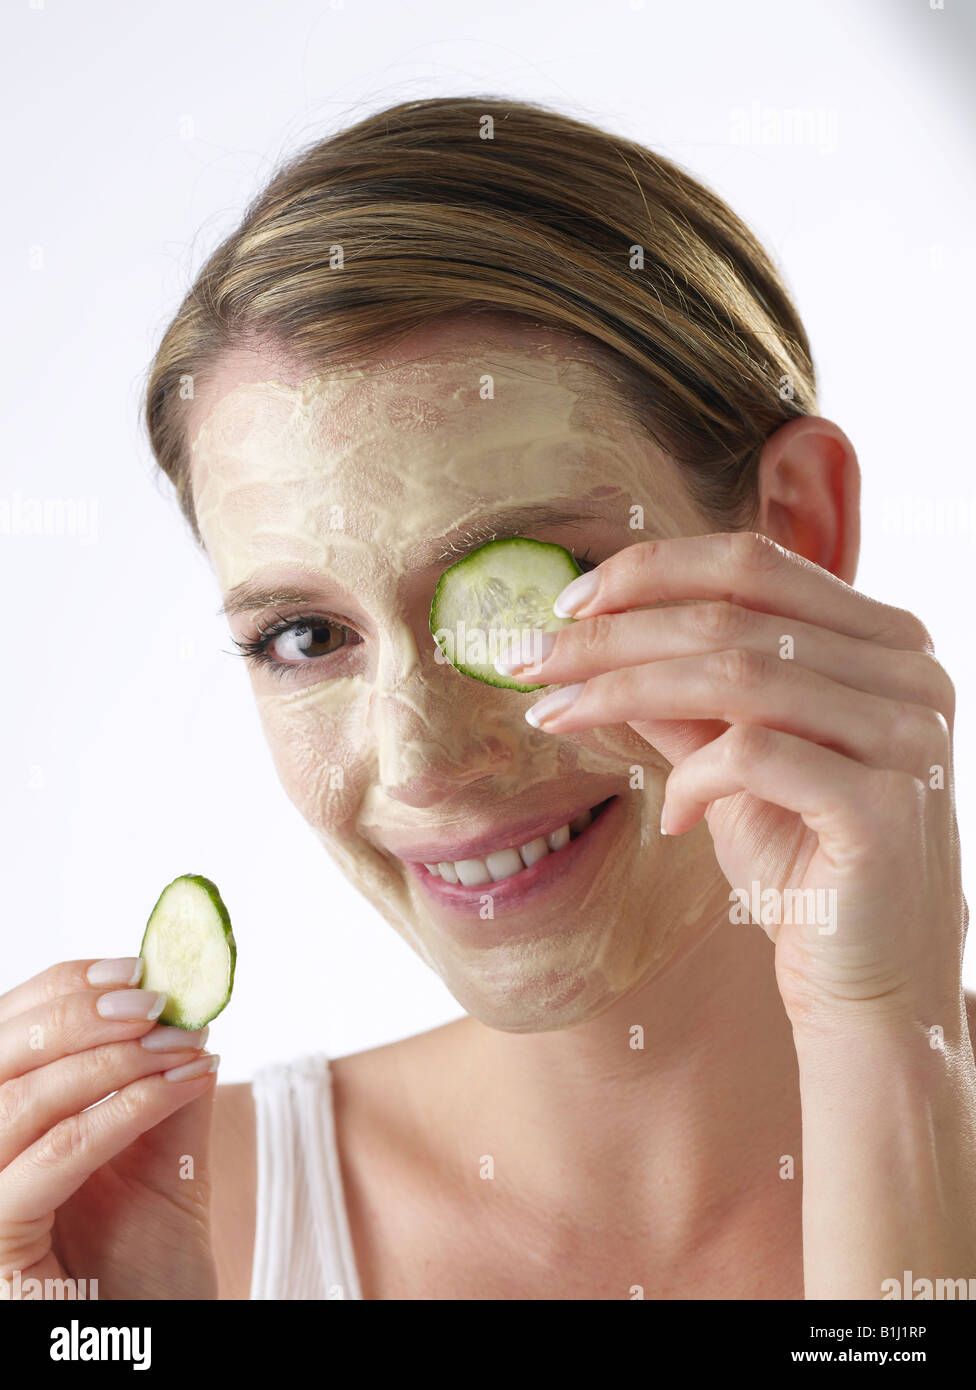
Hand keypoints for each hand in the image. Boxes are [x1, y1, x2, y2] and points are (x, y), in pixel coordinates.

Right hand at [0, 957, 219, 1299]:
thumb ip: (162, 1082)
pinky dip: (117, 1113)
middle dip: (79, 1014)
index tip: (133, 966)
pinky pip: (48, 1162)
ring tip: (177, 1044)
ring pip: (16, 1104)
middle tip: (154, 1001)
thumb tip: (189, 1003)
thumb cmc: (150, 1267)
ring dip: (106, 1060)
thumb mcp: (162, 1156)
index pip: (4, 1037)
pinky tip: (176, 1087)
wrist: (160, 1341)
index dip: (60, 991)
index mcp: (4, 1130)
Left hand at [501, 531, 965, 1029]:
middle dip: (611, 635)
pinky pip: (756, 756)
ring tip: (554, 717)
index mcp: (880, 638)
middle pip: (731, 615)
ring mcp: (908, 734)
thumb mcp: (733, 762)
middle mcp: (909, 671)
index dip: (649, 571)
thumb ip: (682, 696)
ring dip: (623, 691)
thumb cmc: (804, 864)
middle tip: (526, 660)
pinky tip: (671, 817)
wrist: (871, 984)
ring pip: (737, 675)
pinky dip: (693, 779)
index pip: (752, 565)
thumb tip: (590, 635)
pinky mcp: (887, 804)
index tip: (564, 603)